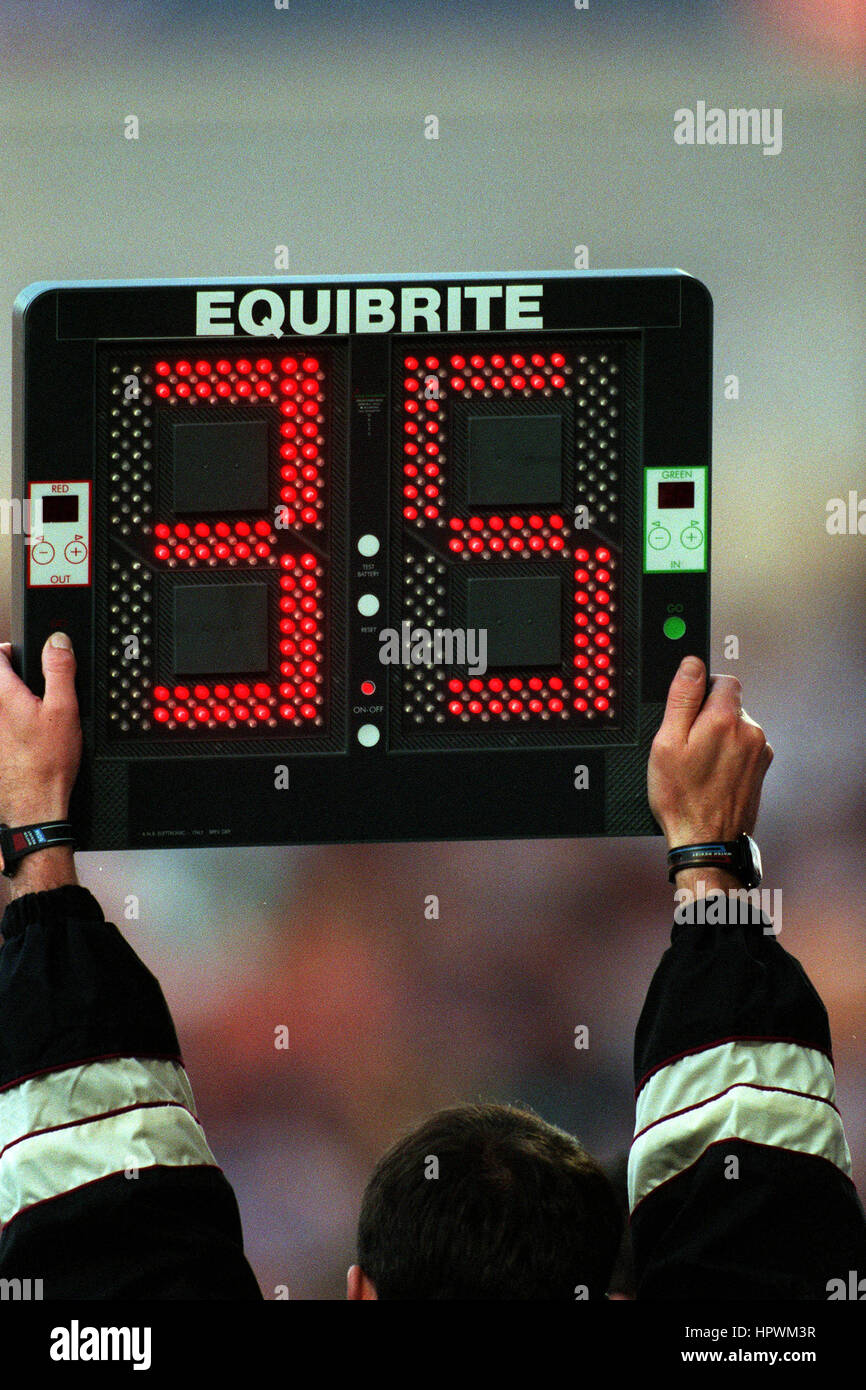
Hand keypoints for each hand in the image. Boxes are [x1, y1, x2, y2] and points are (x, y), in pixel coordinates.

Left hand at [0, 634, 81, 825]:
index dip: (12, 650)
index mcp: (2, 695)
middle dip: (13, 678)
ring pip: (0, 704)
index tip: (26, 657)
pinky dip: (12, 723)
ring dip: (13, 701)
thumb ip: (60, 670)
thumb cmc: (47, 762)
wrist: (34, 802)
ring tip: (35, 712)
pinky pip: (2, 725)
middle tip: (35, 686)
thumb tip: (58, 642)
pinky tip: (29, 737)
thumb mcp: (64, 708)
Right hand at [648, 656, 772, 849]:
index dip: (701, 690)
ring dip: (719, 735)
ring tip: (698, 764)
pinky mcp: (762, 768)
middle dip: (708, 715)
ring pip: (737, 725)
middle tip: (687, 744)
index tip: (686, 712)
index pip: (722, 679)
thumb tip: (692, 664)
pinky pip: (744, 746)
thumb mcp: (667, 743)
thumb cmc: (681, 797)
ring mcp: (760, 751)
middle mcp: (750, 731)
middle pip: (730, 703)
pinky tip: (712, 774)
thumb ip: (682, 697)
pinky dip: (729, 754)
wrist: (707, 842)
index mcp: (725, 719)